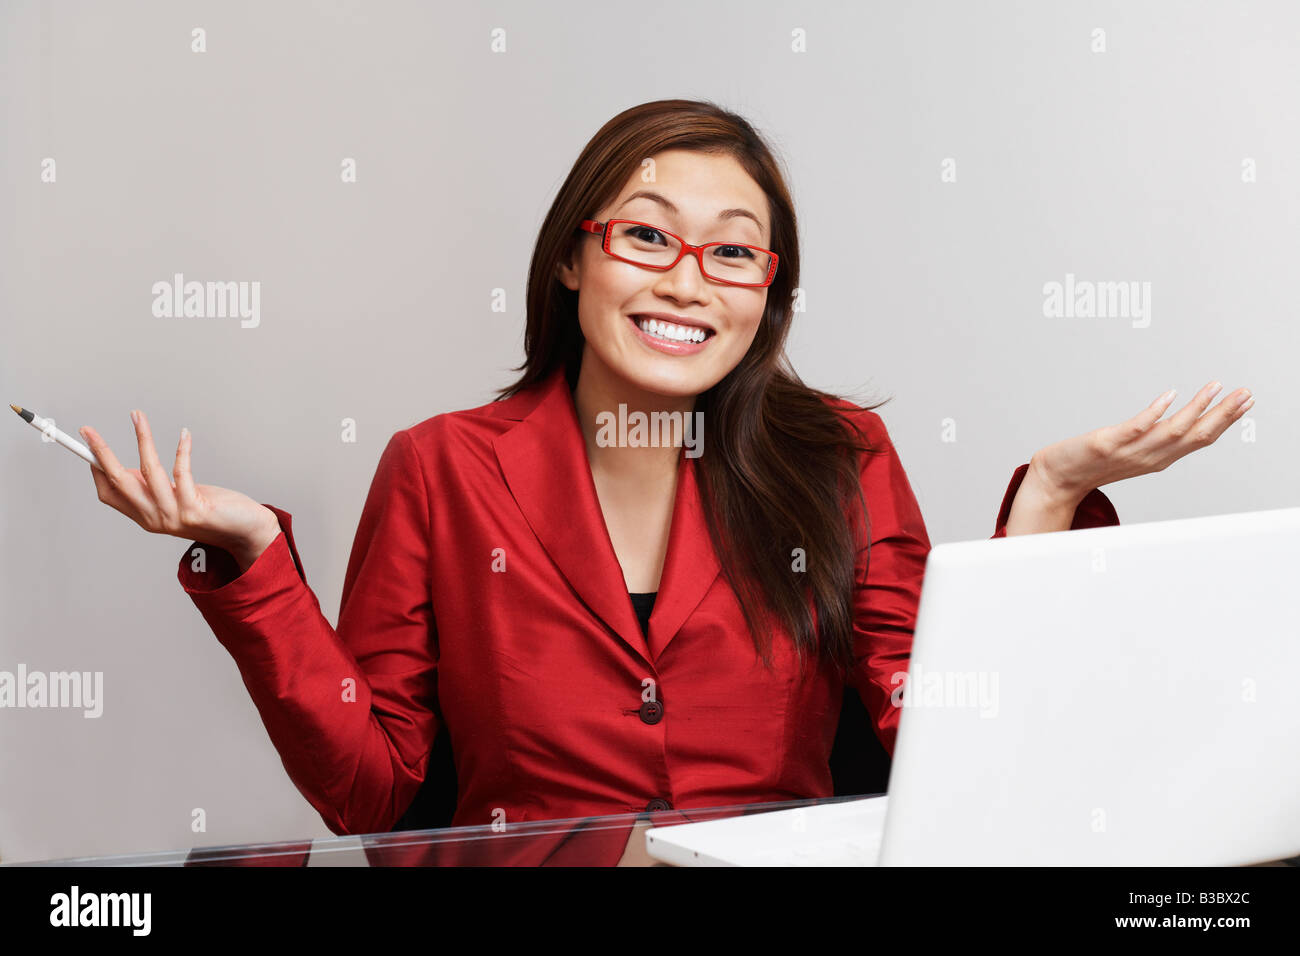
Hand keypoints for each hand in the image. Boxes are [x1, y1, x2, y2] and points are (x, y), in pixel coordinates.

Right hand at [79, 409, 281, 569]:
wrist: (245, 532)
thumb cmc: (212, 511)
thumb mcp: (176, 499)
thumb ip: (154, 489)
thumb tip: (126, 467)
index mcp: (146, 517)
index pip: (109, 493)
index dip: (96, 468)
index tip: (87, 444)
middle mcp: (155, 519)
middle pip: (119, 481)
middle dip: (101, 452)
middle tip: (88, 430)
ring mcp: (174, 516)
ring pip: (148, 470)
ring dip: (141, 439)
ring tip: (136, 416)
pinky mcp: (195, 509)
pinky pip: (182, 472)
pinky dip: (181, 449)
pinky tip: (184, 433)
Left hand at [1030, 381, 1254, 502]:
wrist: (1056, 479)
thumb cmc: (1092, 463)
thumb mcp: (1132, 450)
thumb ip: (1153, 437)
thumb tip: (1173, 417)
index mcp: (1157, 458)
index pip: (1199, 439)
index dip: (1224, 421)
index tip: (1246, 401)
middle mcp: (1149, 457)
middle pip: (1194, 436)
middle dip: (1223, 415)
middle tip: (1246, 393)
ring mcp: (1129, 451)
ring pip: (1172, 431)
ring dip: (1197, 408)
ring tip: (1215, 386)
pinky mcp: (1106, 444)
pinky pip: (1136, 428)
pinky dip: (1155, 412)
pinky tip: (1169, 394)